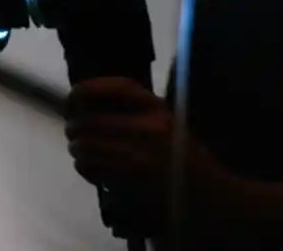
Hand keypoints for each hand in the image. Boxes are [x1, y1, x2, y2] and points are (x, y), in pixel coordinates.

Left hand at [66, 78, 229, 231]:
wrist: (209, 196)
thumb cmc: (186, 157)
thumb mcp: (169, 122)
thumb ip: (137, 110)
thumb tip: (91, 102)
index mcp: (159, 110)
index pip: (119, 88)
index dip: (91, 87)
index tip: (75, 94)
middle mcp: (147, 130)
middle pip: (91, 120)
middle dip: (74, 125)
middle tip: (73, 130)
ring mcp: (135, 157)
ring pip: (85, 146)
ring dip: (77, 147)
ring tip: (81, 150)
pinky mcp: (127, 182)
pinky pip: (91, 168)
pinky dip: (85, 166)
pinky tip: (92, 167)